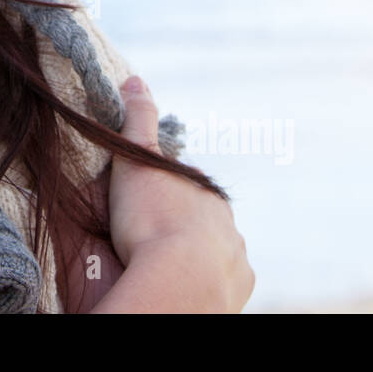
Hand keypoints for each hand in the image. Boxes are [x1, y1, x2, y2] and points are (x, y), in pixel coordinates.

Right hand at [98, 75, 254, 311]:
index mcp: (206, 194)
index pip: (188, 188)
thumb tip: (135, 79)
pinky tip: (188, 285)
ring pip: (218, 253)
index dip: (167, 193)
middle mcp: (228, 225)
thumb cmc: (152, 219)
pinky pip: (224, 284)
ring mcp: (236, 259)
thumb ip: (138, 120)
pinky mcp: (236, 291)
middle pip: (206, 222)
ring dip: (198, 256)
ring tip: (168, 267)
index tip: (147, 202)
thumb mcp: (137, 161)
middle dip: (186, 226)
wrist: (178, 281)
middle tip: (152, 237)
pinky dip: (208, 283)